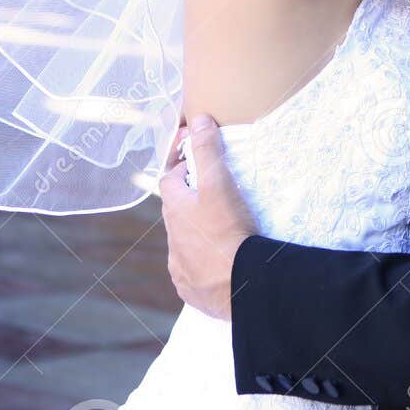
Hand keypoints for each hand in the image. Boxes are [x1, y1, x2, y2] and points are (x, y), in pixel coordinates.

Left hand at [159, 114, 258, 320]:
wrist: (239, 285)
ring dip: (197, 234)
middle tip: (217, 197)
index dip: (184, 169)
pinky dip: (203, 264)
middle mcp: (172, 238)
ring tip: (223, 231)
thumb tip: (198, 120)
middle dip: (191, 202)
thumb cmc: (228, 232)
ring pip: (184, 243)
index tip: (203, 166)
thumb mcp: (219, 185)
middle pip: (176, 212)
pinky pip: (193, 272)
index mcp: (175, 210)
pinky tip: (221, 263)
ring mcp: (180, 266)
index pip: (170, 180)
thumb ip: (208, 151)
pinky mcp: (191, 289)